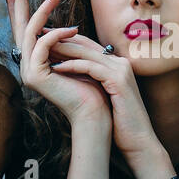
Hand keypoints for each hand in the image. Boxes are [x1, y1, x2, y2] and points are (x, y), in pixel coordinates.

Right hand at [5, 0, 110, 128]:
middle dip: (19, 1)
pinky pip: (42, 44)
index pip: (25, 30)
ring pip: (30, 32)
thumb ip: (66, 44)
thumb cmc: (91, 86)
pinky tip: (72, 29)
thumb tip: (65, 27)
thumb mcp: (76, 57)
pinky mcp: (35, 75)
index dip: (20, 9)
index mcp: (35, 61)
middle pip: (20, 27)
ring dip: (43, 11)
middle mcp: (27, 65)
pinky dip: (56, 33)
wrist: (95, 111)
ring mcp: (28, 71)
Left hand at [45, 33, 165, 162]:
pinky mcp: (118, 81)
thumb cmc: (120, 124)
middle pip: (87, 44)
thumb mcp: (105, 98)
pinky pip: (90, 67)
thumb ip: (93, 84)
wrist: (138, 141)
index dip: (66, 40)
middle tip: (39, 37)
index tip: (45, 40)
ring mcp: (121, 70)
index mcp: (117, 66)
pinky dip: (72, 65)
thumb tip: (71, 79)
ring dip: (63, 49)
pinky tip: (56, 67)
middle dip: (61, 39)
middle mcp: (120, 63)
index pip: (88, 46)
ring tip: (43, 49)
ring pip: (87, 52)